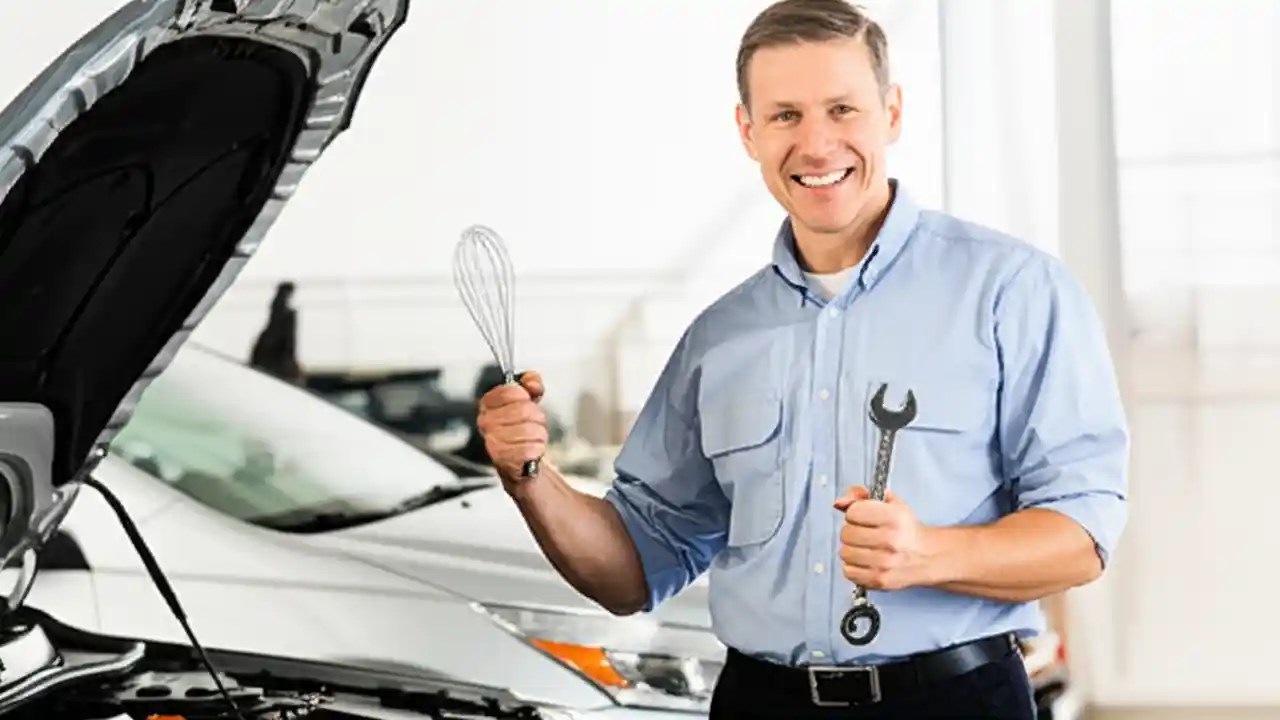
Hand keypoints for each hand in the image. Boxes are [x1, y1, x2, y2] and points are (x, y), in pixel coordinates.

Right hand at [476, 371, 547, 485]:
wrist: (522, 462)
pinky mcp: (504, 459)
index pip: (509, 390)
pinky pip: (532, 447)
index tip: (525, 402)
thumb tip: (531, 382)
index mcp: (488, 404)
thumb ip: (531, 384)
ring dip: (539, 434)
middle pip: (524, 410)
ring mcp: (494, 441)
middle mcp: (486, 422)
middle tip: (531, 424)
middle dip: (536, 417)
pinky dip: (538, 449)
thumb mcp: (528, 401)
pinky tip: (531, 450)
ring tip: (531, 438)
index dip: (524, 396)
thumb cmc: (522, 430)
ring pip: (530, 429)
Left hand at [833, 486, 937, 590]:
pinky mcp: (879, 580)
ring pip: (845, 553)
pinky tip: (865, 561)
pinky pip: (848, 572)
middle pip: (846, 533)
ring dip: (851, 549)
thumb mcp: (890, 503)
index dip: (855, 513)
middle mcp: (890, 540)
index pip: (853, 512)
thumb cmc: (906, 530)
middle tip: (865, 533)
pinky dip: (853, 567)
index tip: (864, 516)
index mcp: (894, 517)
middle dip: (852, 531)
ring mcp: (885, 563)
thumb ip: (860, 495)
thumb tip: (839, 503)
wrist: (928, 557)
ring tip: (865, 547)